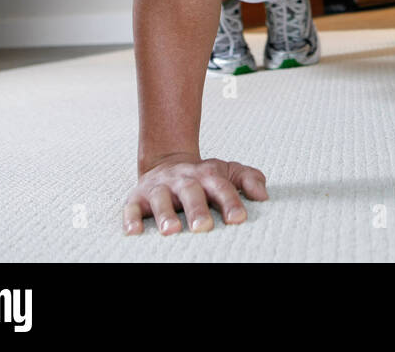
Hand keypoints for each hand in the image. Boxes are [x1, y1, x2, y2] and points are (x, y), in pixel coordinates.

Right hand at [123, 153, 268, 234]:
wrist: (168, 163)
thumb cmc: (204, 176)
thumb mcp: (229, 172)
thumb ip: (249, 179)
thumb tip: (264, 196)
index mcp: (208, 174)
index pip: (222, 187)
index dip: (230, 202)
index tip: (238, 219)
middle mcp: (183, 179)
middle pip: (190, 192)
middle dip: (197, 209)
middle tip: (203, 228)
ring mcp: (159, 187)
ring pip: (160, 198)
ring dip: (165, 214)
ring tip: (172, 231)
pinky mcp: (137, 197)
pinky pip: (131, 207)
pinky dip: (130, 219)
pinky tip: (133, 233)